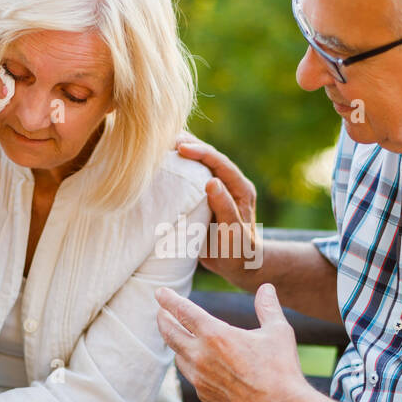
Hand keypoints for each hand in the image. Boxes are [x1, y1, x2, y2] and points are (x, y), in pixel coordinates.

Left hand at [154, 283, 311, 401]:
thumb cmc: (281, 370)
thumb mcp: (278, 332)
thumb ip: (268, 307)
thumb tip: (266, 288)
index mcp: (216, 335)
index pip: (184, 311)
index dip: (169, 300)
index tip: (161, 293)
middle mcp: (201, 356)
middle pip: (170, 333)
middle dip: (163, 319)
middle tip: (161, 311)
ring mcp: (200, 378)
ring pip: (178, 355)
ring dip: (174, 342)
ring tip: (176, 334)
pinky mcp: (204, 395)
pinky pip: (189, 374)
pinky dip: (187, 363)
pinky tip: (193, 361)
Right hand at [173, 135, 259, 281]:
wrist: (237, 265)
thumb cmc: (238, 253)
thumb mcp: (233, 234)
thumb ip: (225, 208)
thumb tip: (212, 181)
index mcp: (241, 189)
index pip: (220, 163)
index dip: (201, 152)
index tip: (181, 147)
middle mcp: (230, 184)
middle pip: (210, 157)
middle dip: (189, 145)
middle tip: (165, 137)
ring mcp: (217, 189)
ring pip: (200, 163)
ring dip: (182, 152)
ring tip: (161, 142)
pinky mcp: (205, 196)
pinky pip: (192, 176)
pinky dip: (179, 166)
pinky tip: (162, 161)